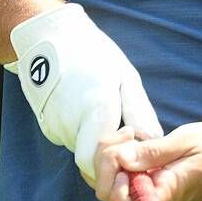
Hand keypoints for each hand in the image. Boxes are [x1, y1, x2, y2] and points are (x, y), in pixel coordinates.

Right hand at [4, 3, 163, 178]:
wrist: (49, 38)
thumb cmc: (93, 54)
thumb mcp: (125, 76)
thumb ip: (138, 111)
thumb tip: (153, 139)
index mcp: (94, 109)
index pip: (100, 161)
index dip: (117, 161)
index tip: (131, 138)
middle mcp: (70, 124)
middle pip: (91, 161)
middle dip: (111, 158)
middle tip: (126, 135)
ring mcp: (55, 127)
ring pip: (82, 151)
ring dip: (100, 144)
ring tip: (111, 116)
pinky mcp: (48, 126)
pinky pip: (72, 140)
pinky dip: (86, 135)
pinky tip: (93, 113)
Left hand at [85, 122, 201, 200]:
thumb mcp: (189, 141)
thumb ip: (155, 151)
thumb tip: (122, 159)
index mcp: (168, 192)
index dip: (116, 190)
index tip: (125, 159)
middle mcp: (155, 199)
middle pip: (110, 196)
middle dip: (105, 164)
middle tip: (126, 137)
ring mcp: (150, 192)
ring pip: (111, 186)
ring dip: (109, 159)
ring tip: (128, 136)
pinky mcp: (148, 184)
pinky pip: (121, 179)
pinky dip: (116, 160)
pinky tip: (129, 142)